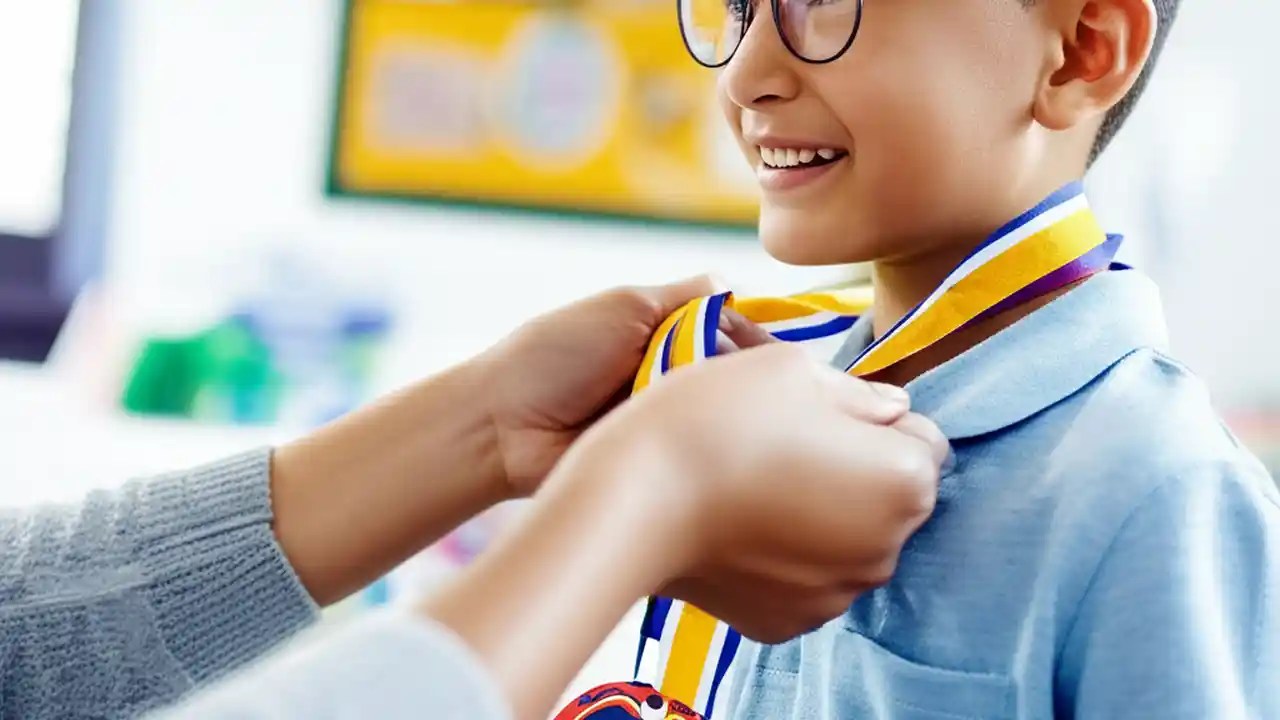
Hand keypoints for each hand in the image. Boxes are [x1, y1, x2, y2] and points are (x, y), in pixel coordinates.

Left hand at [476, 277, 773, 496]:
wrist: (502, 425)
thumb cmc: (556, 354)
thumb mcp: (625, 306)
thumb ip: (686, 296)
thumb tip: (738, 289)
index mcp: (666, 332)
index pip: (733, 333)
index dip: (757, 343)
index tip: (783, 357)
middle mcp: (671, 375)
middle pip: (733, 376)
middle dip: (739, 379)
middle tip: (740, 389)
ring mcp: (663, 419)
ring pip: (719, 414)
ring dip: (717, 412)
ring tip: (715, 417)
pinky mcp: (656, 460)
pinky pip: (696, 452)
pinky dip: (701, 446)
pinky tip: (712, 449)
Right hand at [555, 343, 947, 642]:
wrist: (633, 499)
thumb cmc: (716, 419)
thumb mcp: (794, 369)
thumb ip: (859, 392)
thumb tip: (890, 409)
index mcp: (904, 479)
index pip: (924, 441)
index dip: (877, 422)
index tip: (823, 416)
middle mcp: (886, 548)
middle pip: (889, 499)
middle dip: (855, 472)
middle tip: (783, 446)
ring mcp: (836, 594)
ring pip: (847, 541)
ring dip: (821, 517)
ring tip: (753, 486)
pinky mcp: (788, 622)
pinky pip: (804, 579)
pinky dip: (783, 557)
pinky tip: (738, 527)